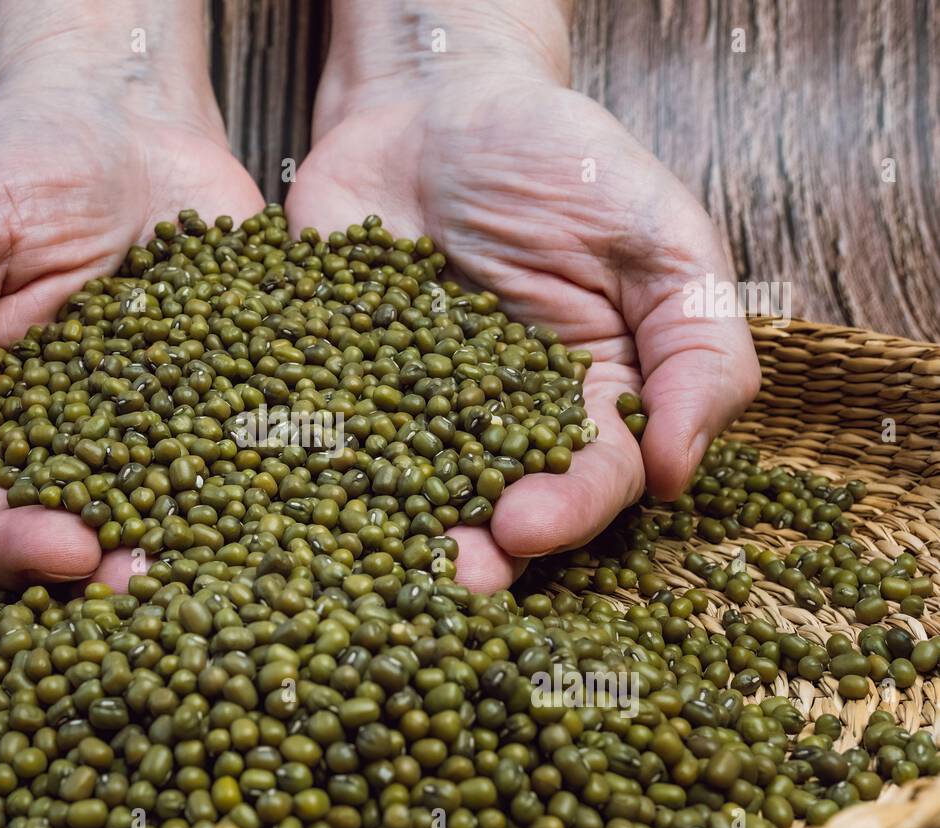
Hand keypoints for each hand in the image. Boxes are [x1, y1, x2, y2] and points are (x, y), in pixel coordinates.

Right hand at [0, 1, 263, 587]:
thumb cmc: (13, 168)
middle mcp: (73, 443)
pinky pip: (247, 450)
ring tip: (234, 578)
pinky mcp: (231, 398)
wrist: (123, 112)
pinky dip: (270, 483)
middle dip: (115, 569)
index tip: (67, 554)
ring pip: (170, 510)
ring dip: (198, 551)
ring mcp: (158, 426)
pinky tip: (301, 505)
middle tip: (158, 590)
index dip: (15, 542)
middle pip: (80, 529)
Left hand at [287, 0, 759, 591]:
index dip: (565, 511)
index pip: (590, 482)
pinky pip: (316, 441)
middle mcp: (496, 432)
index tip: (526, 524)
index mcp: (588, 407)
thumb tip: (680, 473)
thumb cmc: (564, 163)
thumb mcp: (661, 240)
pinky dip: (298, 476)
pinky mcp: (330, 390)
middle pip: (491, 513)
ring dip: (384, 543)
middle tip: (448, 576)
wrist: (440, 104)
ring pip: (400, 500)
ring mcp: (407, 417)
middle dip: (472, 554)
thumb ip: (698, 350)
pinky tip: (277, 506)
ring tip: (361, 575)